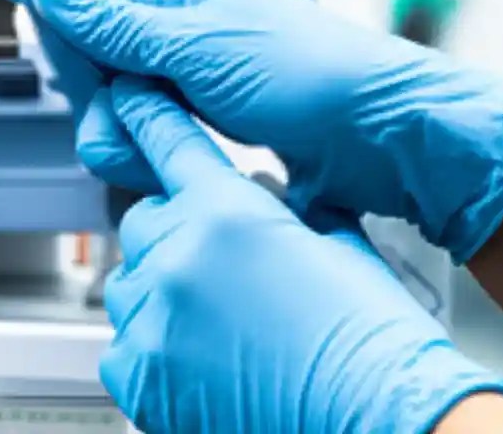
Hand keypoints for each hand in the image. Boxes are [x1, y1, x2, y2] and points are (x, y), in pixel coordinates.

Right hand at [0, 0, 502, 261]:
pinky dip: (148, 158)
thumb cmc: (313, 73)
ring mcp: (178, 83)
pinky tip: (186, 159)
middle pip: (75, 62)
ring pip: (100, 114)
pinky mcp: (191, 128)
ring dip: (124, 137)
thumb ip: (117, 25)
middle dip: (92, 95)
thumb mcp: (204, 44)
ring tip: (177, 140)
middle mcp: (166, 35)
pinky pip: (134, 143)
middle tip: (142, 106)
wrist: (384, 139)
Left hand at [99, 75, 502, 432]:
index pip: (165, 142)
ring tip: (218, 324)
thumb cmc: (371, 341)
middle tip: (219, 269)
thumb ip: (282, 214)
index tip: (122, 100)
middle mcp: (179, 256)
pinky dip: (151, 349)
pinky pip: (123, 345)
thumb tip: (266, 204)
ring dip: (160, 292)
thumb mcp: (337, 245)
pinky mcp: (141, 374)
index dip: (143, 117)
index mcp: (228, 212)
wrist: (379, 418)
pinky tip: (199, 362)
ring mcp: (155, 317)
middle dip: (174, 235)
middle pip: (143, 222)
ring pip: (129, 284)